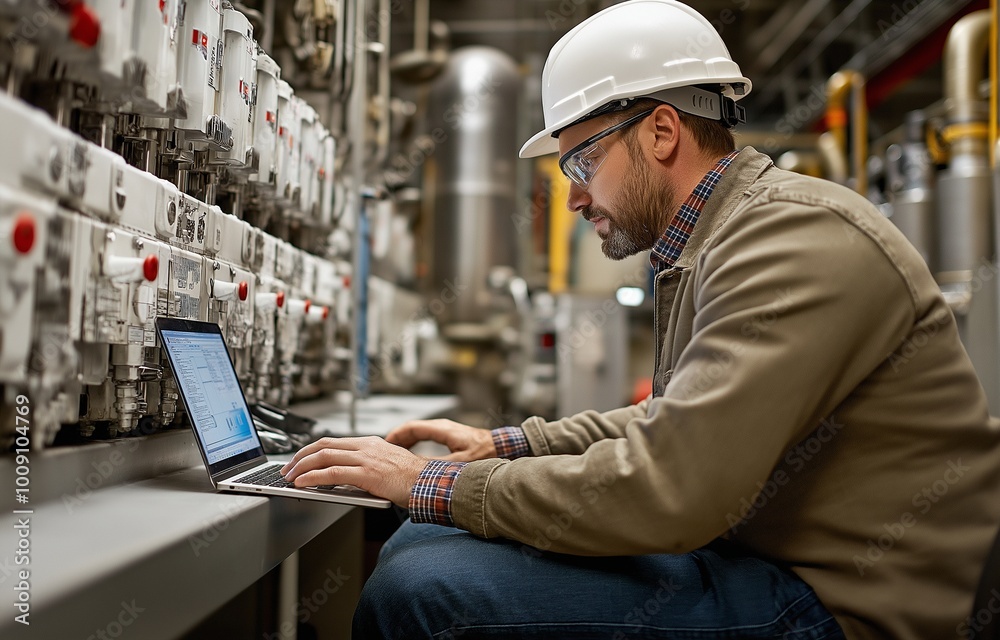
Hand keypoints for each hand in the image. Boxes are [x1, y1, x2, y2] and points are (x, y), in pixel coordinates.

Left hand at [280, 436, 426, 506]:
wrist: (429, 484)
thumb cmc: (412, 480)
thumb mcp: (385, 466)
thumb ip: (365, 467)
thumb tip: (342, 478)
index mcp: (370, 443)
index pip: (332, 442)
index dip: (311, 450)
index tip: (299, 460)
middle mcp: (365, 446)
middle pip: (323, 445)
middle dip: (301, 457)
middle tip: (288, 468)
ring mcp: (365, 459)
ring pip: (323, 457)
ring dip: (302, 467)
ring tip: (290, 477)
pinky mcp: (366, 473)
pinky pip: (332, 473)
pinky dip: (312, 477)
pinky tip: (302, 483)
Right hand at [386, 419, 495, 461]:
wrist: (504, 447)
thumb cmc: (487, 452)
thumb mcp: (459, 463)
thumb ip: (436, 465)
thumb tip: (417, 470)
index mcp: (442, 429)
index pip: (411, 427)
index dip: (395, 435)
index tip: (384, 445)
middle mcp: (443, 427)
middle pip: (413, 430)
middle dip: (398, 440)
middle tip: (386, 452)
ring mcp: (447, 431)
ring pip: (419, 433)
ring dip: (406, 443)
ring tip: (396, 455)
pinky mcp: (451, 437)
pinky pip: (427, 438)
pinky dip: (416, 445)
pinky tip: (414, 456)